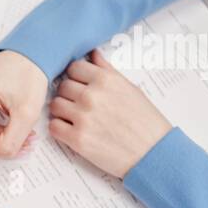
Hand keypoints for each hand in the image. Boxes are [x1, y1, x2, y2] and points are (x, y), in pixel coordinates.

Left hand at [50, 50, 171, 177]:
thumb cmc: (145, 120)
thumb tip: (92, 54)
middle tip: (79, 104)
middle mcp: (91, 96)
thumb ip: (107, 70)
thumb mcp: (130, 88)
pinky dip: (60, 129)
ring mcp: (82, 117)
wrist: (153, 152)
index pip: (73, 68)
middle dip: (68, 95)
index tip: (80, 85)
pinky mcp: (77, 139)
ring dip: (61, 111)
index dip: (75, 77)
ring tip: (75, 118)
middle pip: (62, 87)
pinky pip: (53, 127)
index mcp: (105, 80)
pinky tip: (72, 130)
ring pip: (54, 105)